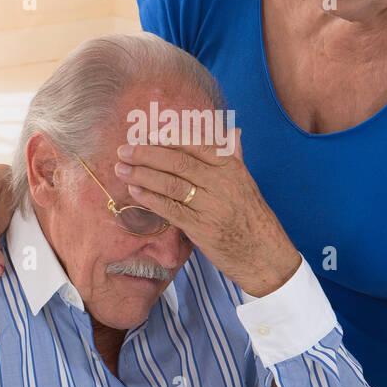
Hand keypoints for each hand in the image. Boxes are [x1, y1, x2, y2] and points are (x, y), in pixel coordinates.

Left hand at [114, 133, 299, 296]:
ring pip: (170, 184)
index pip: (195, 143)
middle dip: (146, 153)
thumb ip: (235, 156)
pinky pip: (170, 209)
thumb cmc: (253, 218)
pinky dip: (149, 198)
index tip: (146, 133)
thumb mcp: (247, 183)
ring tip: (121, 168)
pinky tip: (134, 191)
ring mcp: (212, 206)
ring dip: (141, 174)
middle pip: (177, 161)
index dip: (168, 137)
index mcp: (231, 167)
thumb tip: (233, 131)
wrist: (265, 255)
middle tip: (123, 149)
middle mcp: (222, 183)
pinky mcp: (202, 228)